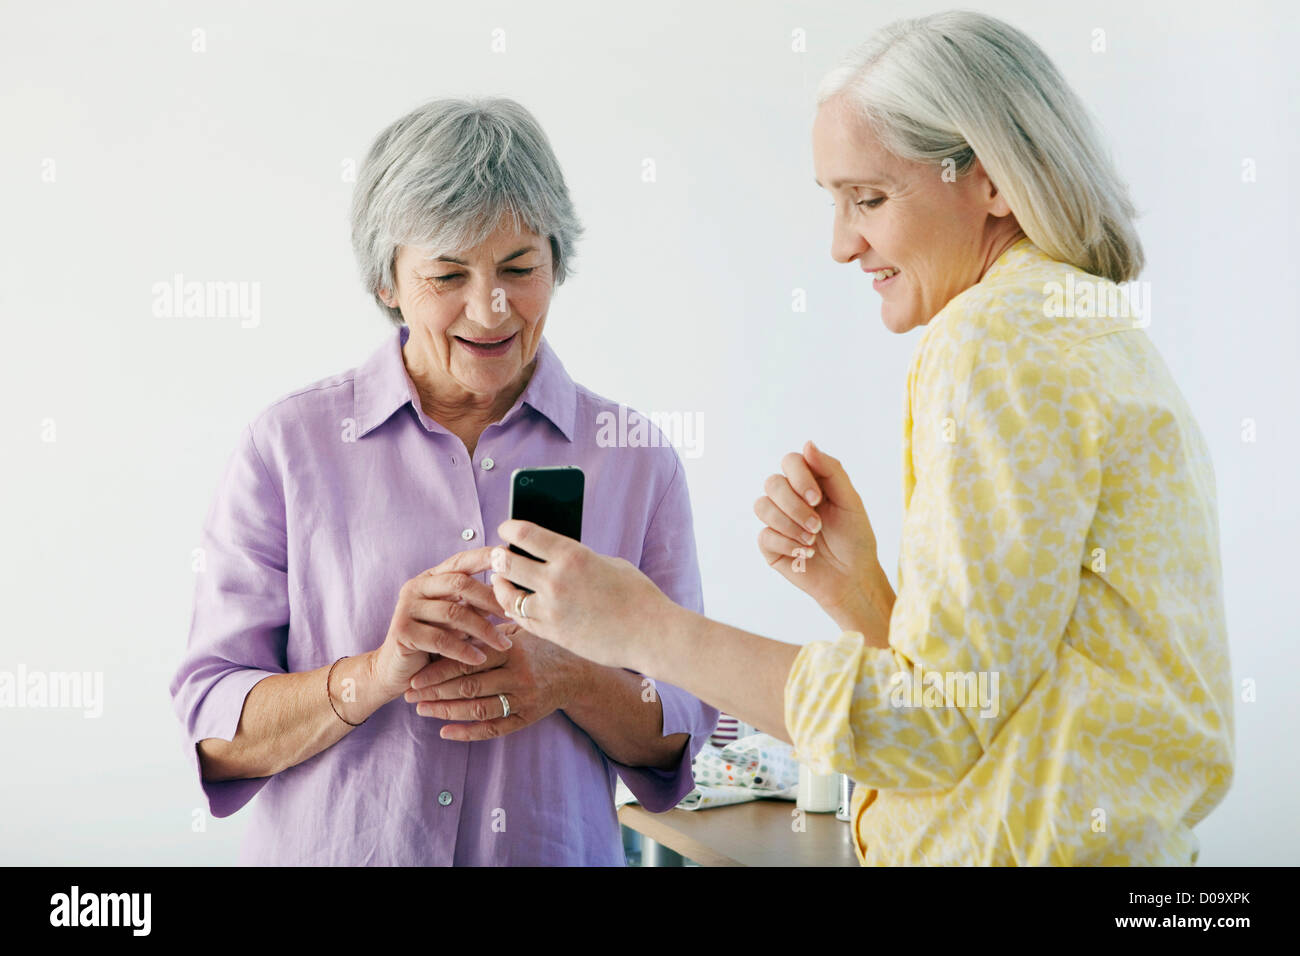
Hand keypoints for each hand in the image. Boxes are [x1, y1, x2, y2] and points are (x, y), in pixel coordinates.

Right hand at [371, 547, 512, 699]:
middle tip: (514, 615)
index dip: (486, 558)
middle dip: (491, 599)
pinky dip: (463, 650)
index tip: (512, 562)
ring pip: (453, 612)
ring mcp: (406, 607)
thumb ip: (475, 604)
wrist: (397, 671)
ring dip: (483, 630)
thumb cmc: (433, 644)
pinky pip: (440, 639)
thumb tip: (510, 593)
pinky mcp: (402, 631)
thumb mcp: (457, 620)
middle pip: (459, 583)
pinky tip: (480, 658)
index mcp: (431, 578)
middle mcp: (416, 587)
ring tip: (504, 644)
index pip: (461, 561)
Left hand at [402, 620, 581, 740]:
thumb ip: (485, 631)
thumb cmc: (541, 645)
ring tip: (421, 710)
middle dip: (435, 692)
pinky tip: (445, 732)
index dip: (438, 670)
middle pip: (469, 687)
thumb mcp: (518, 631)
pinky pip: (494, 729)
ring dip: (446, 712)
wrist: (580, 671)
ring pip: (478, 710)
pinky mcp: (528, 718)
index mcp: (513, 650)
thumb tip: (445, 625)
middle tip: (409, 695)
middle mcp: (519, 676)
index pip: (468, 661)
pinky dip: (468, 732)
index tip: (414, 676)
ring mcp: (524, 700)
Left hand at [486, 521, 672, 669]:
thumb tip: (552, 556)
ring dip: (501, 585)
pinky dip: (514, 609)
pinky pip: (520, 619)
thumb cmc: (637, 595)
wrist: (652, 635)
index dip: (509, 528)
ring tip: (501, 580)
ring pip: (507, 595)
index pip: (523, 533)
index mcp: (572, 555)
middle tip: (498, 554)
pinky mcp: (552, 634)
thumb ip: (576, 559)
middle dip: (499, 556)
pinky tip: (515, 603)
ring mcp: (551, 610)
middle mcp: (556, 581)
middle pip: (506, 563)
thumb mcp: (608, 563)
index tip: (506, 529)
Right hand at [754, 440, 884, 626]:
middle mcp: (789, 498)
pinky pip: (764, 535)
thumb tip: (807, 444)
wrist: (852, 578)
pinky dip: (787, 544)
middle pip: (772, 483)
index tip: (817, 499)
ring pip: (762, 507)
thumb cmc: (855, 538)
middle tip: (818, 526)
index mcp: (808, 483)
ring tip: (812, 541)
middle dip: (795, 506)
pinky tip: (805, 554)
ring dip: (790, 525)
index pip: (790, 461)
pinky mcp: (769, 545)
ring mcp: (776, 520)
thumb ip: (831, 470)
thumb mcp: (850, 501)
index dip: (799, 478)